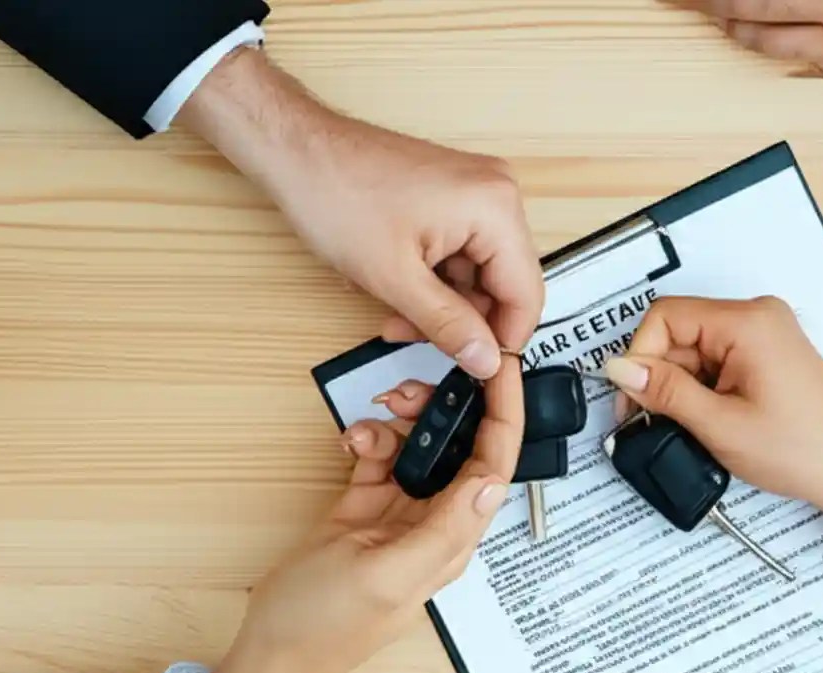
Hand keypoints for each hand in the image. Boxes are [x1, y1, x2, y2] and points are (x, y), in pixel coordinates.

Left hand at [179, 47, 543, 378]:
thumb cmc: (335, 192)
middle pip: (503, 284)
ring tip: (398, 316)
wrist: (296, 151)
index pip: (525, 293)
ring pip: (478, 273)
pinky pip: (461, 253)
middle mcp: (495, 194)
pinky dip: (434, 280)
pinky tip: (399, 290)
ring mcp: (475, 193)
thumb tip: (486, 360)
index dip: (506, 340)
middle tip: (425, 342)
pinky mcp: (454, 198)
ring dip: (443, 304)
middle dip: (464, 320)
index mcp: (494, 207)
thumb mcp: (395, 279)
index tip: (485, 371)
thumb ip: (449, 326)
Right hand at [199, 364, 523, 672]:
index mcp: (452, 540)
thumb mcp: (385, 575)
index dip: (504, 414)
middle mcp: (434, 522)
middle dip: (442, 408)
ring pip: (419, 444)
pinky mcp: (367, 503)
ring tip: (372, 418)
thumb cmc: (322, 627)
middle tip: (409, 390)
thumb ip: (443, 529)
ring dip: (400, 422)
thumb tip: (490, 485)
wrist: (269, 650)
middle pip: (461, 446)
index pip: (494, 466)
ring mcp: (400, 511)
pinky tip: (351, 442)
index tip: (500, 369)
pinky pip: (381, 454)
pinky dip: (368, 439)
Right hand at [603, 296, 822, 507]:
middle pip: (679, 332)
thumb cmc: (802, 450)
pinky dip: (703, 388)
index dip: (641, 356)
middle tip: (651, 419)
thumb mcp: (718, 424)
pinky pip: (716, 359)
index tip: (632, 396)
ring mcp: (764, 334)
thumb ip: (664, 391)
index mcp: (748, 322)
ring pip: (695, 349)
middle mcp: (758, 317)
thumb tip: (620, 368)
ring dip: (682, 387)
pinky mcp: (767, 353)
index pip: (667, 316)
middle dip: (660, 376)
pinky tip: (710, 419)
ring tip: (694, 427)